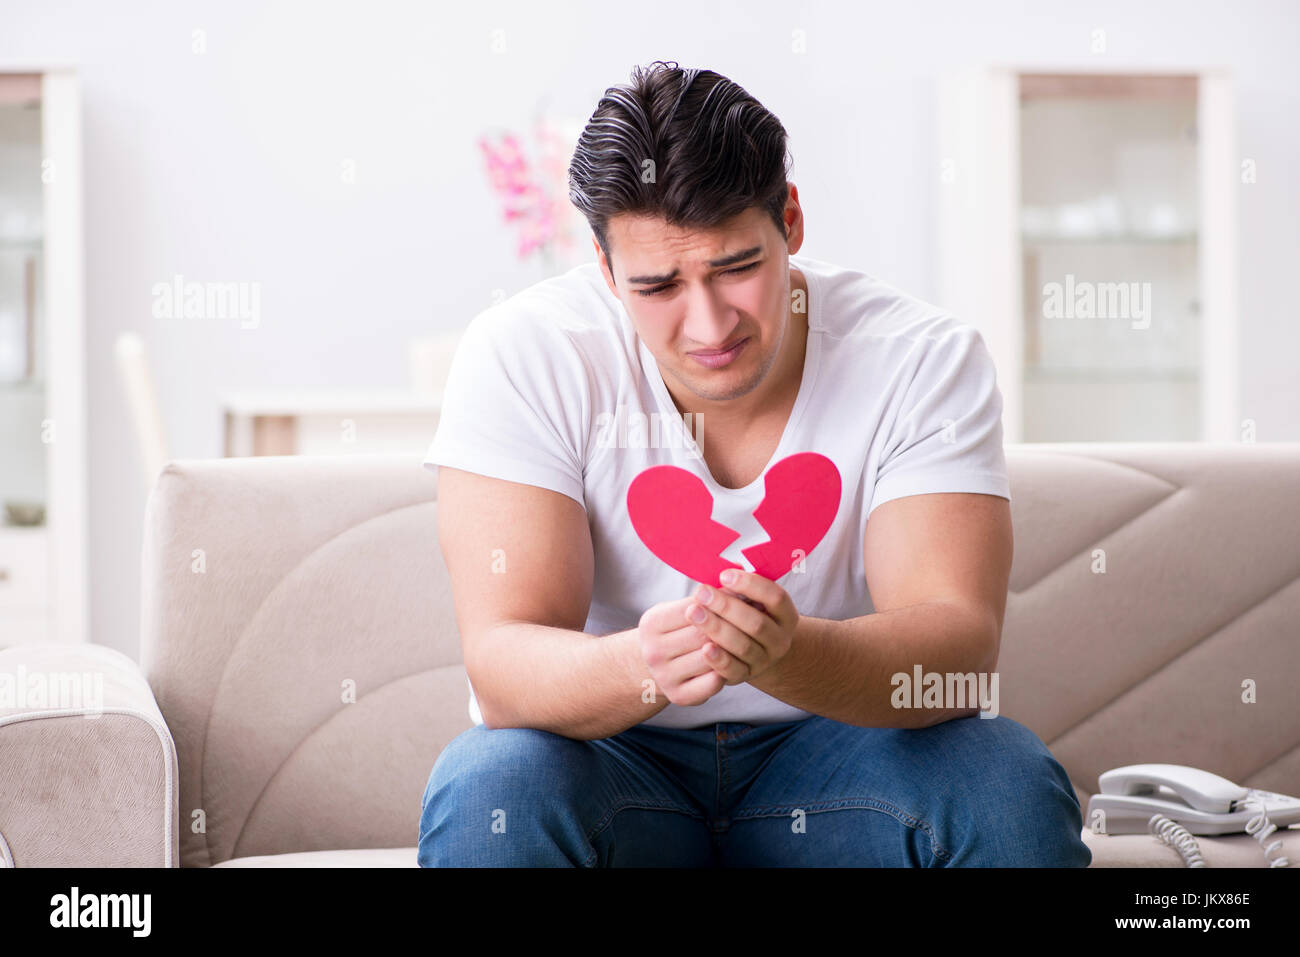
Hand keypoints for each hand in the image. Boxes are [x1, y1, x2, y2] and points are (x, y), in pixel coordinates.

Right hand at [637, 596, 747, 706]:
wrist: (657, 665)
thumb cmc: (675, 630)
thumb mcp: (678, 609)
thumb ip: (702, 600)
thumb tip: (739, 587)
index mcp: (652, 624)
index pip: (693, 607)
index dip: (721, 600)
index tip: (743, 593)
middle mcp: (653, 651)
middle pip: (702, 635)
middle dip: (730, 623)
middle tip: (755, 614)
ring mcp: (664, 676)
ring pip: (710, 658)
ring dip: (732, 646)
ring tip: (750, 635)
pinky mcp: (678, 696)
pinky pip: (713, 682)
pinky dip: (726, 669)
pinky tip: (735, 659)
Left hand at [683, 569, 798, 685]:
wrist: (754, 652)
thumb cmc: (747, 615)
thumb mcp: (751, 600)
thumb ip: (741, 585)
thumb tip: (728, 560)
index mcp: (786, 615)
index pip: (775, 597)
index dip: (751, 585)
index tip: (724, 575)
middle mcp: (780, 640)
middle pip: (756, 623)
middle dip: (727, 606)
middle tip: (701, 593)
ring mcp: (765, 660)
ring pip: (743, 646)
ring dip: (717, 628)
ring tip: (694, 613)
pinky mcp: (746, 676)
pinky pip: (734, 670)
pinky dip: (719, 660)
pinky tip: (704, 648)